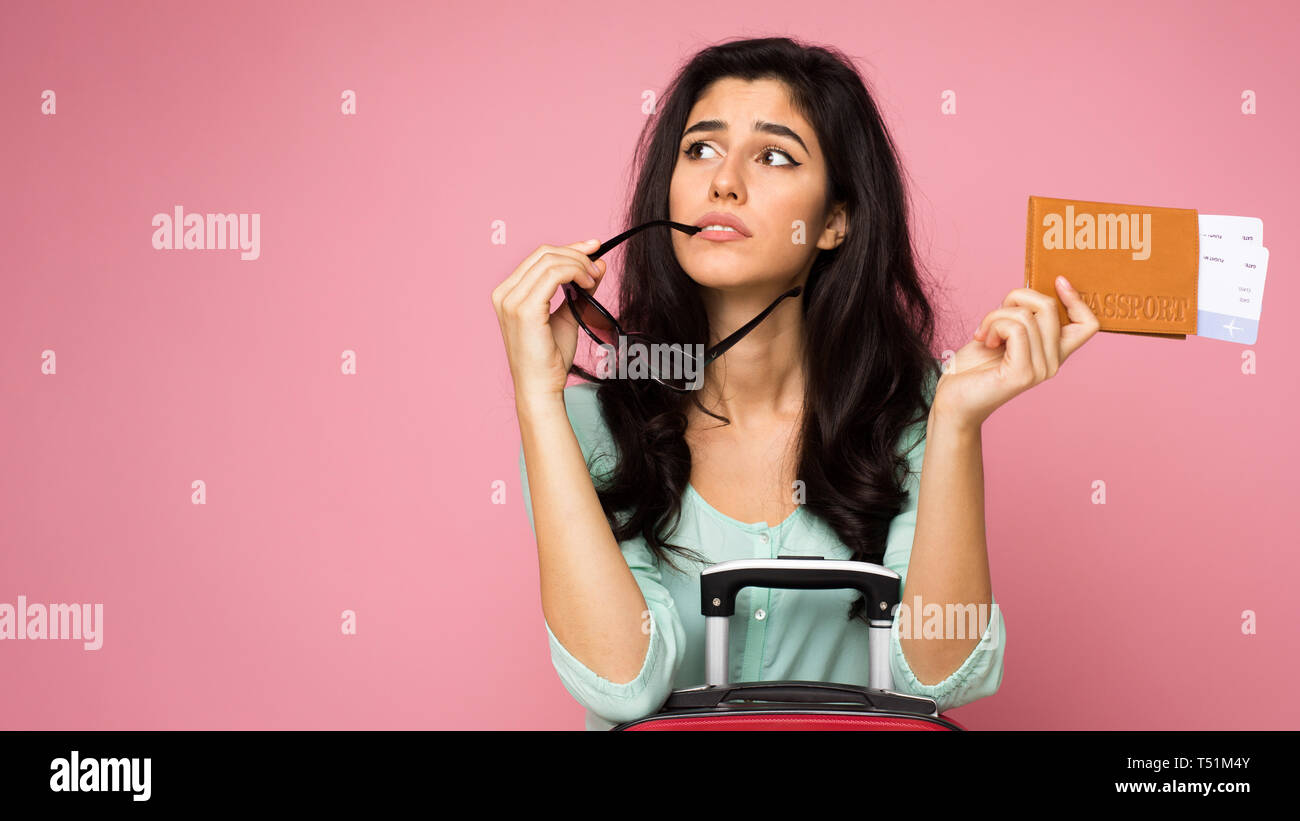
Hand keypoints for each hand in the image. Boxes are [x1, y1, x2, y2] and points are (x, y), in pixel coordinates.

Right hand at [491, 239, 609, 402]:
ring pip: (550, 261)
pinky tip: (588, 284)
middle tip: (598, 266)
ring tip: (594, 278)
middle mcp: (505, 293)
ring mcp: (512, 300)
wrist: (541, 388)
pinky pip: (554, 275)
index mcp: (508, 293)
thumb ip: (579, 291)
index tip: (593, 248)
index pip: (538, 258)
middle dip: (576, 254)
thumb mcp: (567, 317)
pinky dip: (575, 272)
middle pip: (544, 254)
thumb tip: (597, 265)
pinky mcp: (524, 309)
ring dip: (579, 264)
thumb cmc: (550, 359)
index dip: (568, 249)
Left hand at [934, 276, 1099, 429]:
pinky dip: (993, 325)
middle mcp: (1053, 363)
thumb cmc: (973, 366)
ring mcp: (1040, 370)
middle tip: (993, 316)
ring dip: (995, 315)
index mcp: (1053, 353)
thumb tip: (1030, 289)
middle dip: (1015, 298)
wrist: (952, 400)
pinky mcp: (1023, 373)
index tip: (1057, 281)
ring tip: (983, 333)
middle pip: (1049, 307)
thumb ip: (1021, 315)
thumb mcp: (1001, 332)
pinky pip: (1016, 329)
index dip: (1076, 299)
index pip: (1088, 324)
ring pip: (1027, 315)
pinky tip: (984, 340)